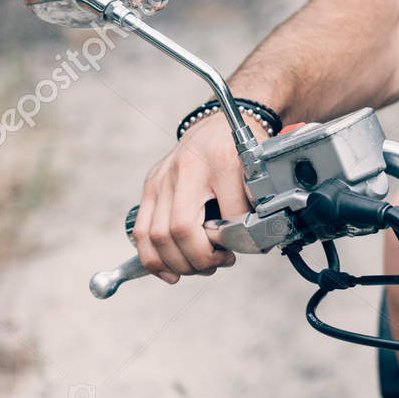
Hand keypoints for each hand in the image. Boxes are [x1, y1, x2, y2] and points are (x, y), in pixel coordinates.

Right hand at [134, 113, 268, 281]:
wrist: (217, 125)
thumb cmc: (240, 150)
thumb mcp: (257, 169)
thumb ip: (255, 201)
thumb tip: (251, 241)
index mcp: (221, 160)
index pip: (229, 213)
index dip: (237, 239)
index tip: (244, 246)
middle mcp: (186, 169)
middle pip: (181, 229)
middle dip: (201, 258)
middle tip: (222, 261)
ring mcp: (162, 179)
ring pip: (156, 235)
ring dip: (179, 263)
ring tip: (202, 267)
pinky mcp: (149, 187)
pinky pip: (140, 232)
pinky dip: (153, 259)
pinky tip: (171, 272)